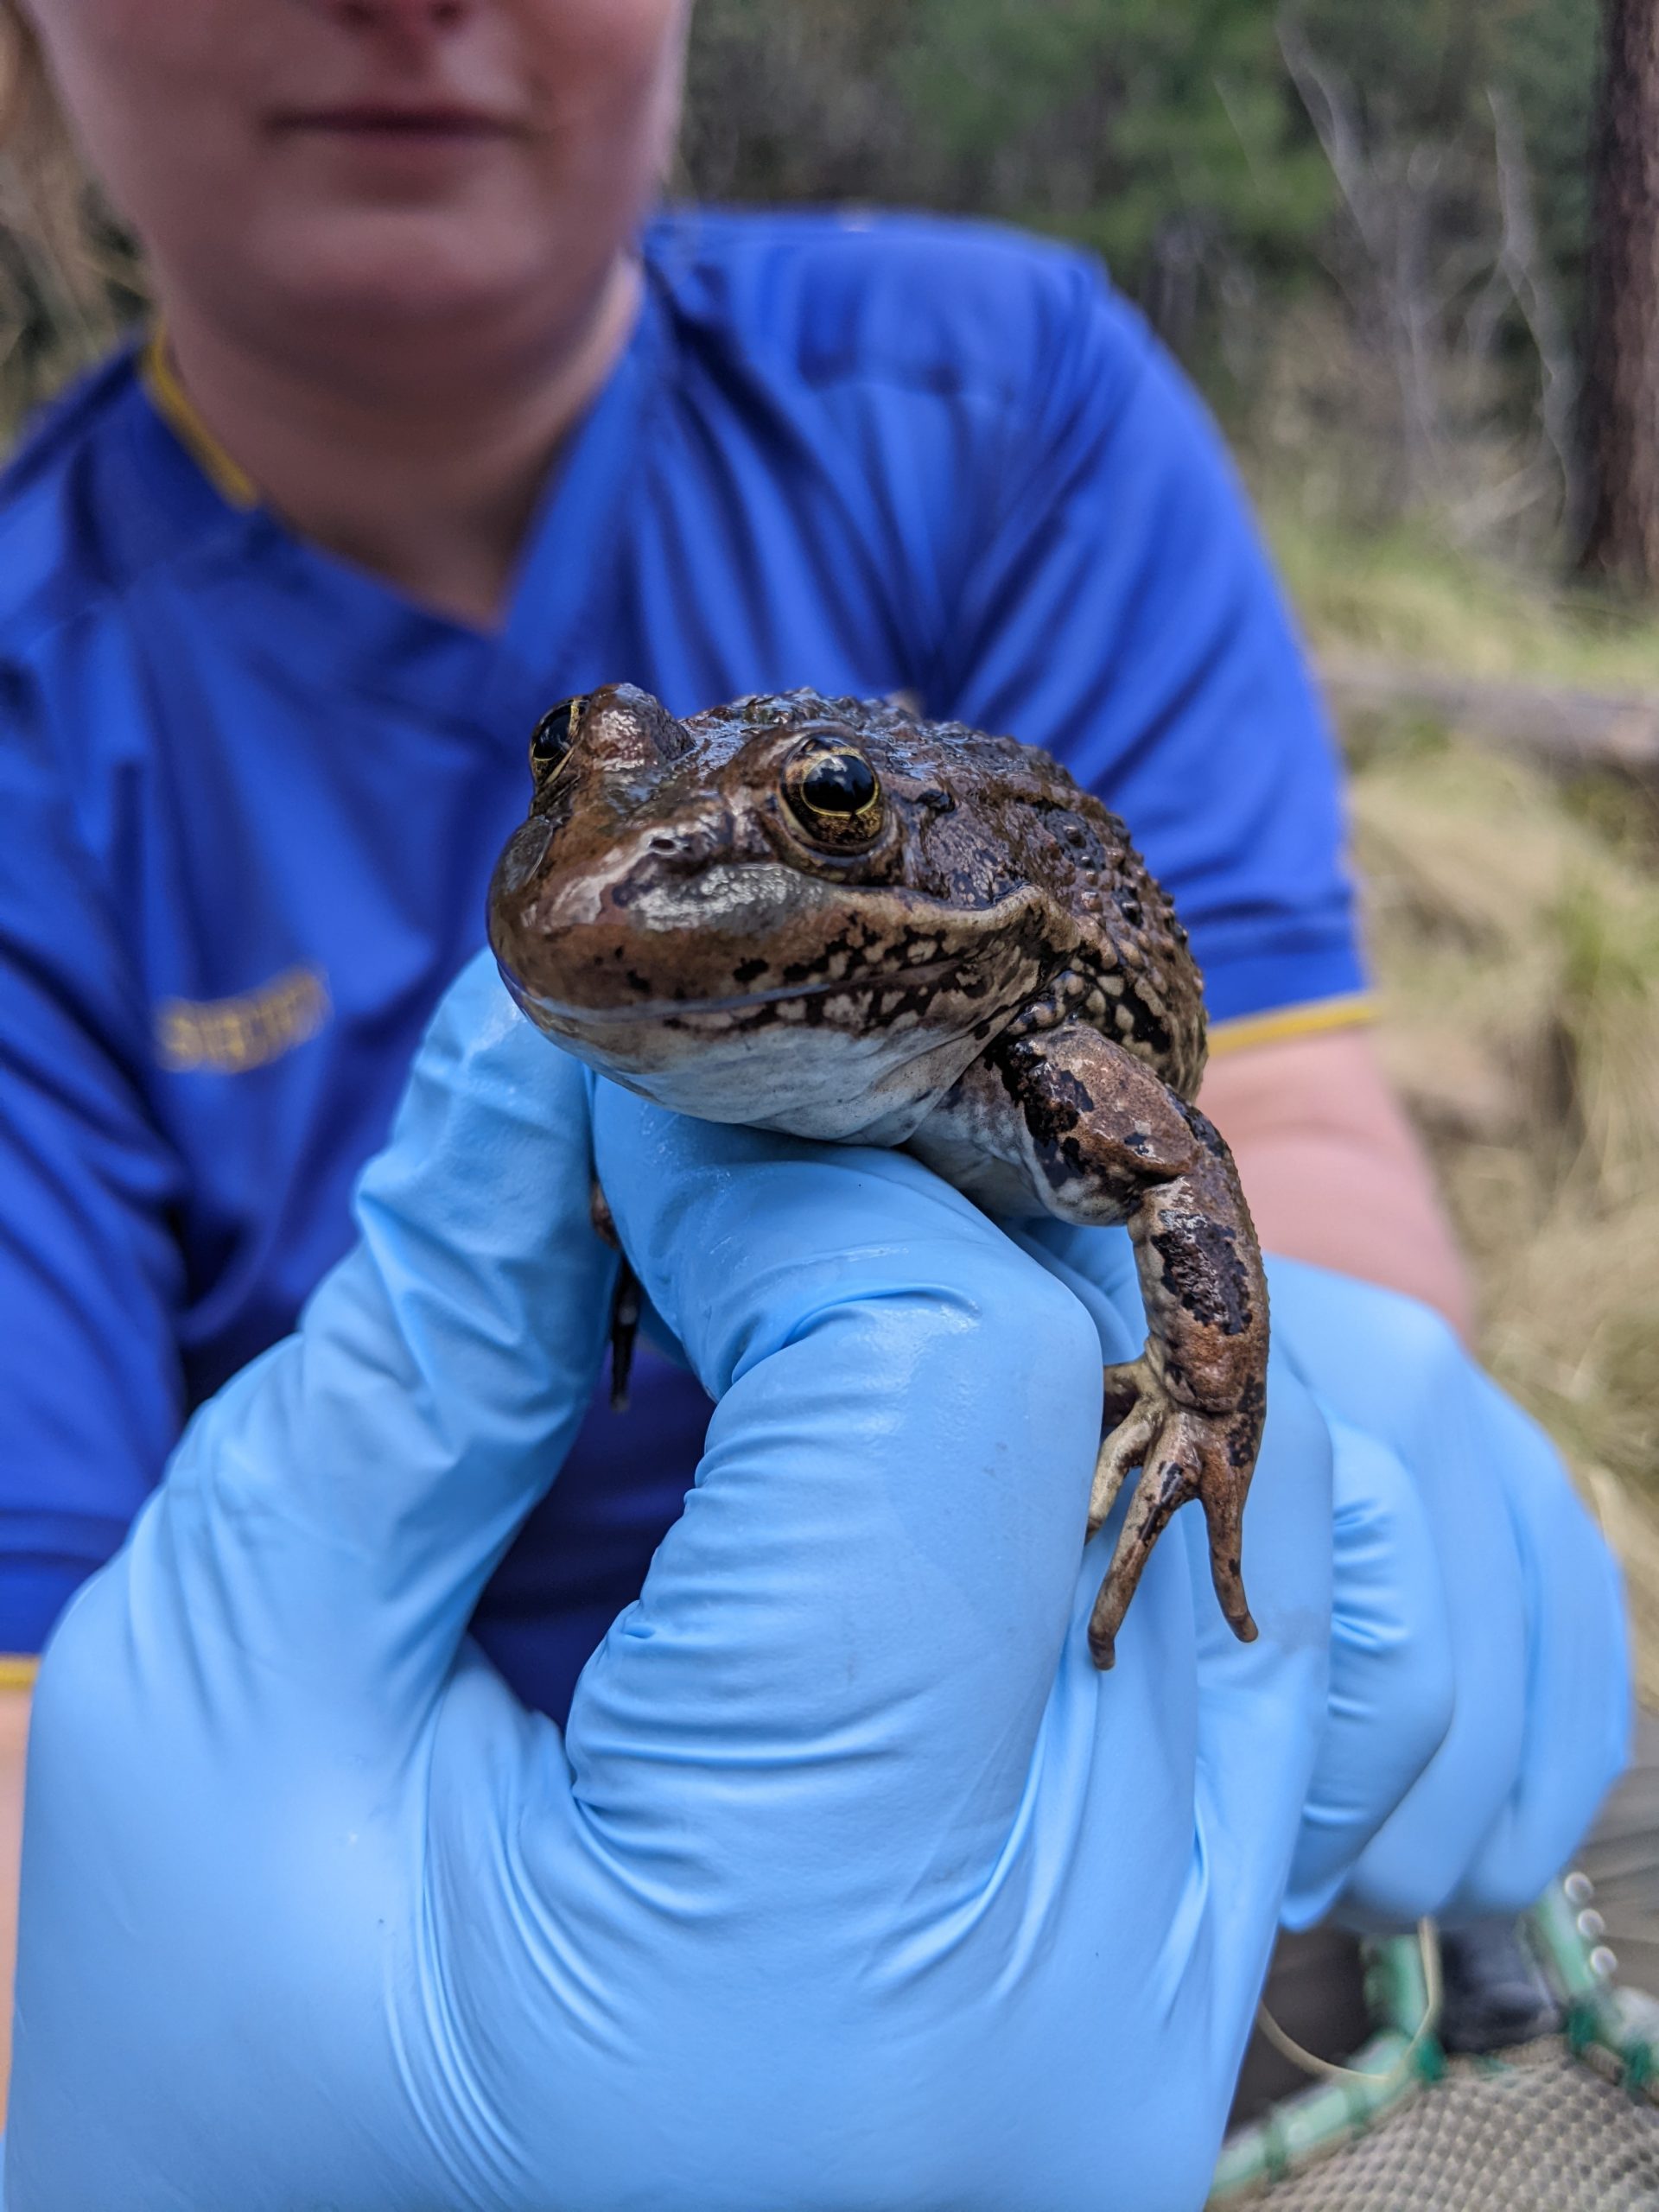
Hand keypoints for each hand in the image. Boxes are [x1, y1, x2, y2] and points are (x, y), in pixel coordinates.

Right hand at [9, 951, 1346, 2211]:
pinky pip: (1274, 1618)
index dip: (770, 1179)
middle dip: (908, 1217)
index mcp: (795, 1959)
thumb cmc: (224, 2080)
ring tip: (808, 1310)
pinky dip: (1112, 1463)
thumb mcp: (229, 1701)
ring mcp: (1175, 1999)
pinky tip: (924, 1456)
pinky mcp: (1191, 1967)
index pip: (940, 1369)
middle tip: (715, 1177)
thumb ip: (424, 1348)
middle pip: (1123, 1398)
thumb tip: (556, 1054)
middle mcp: (1072, 1999)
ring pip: (1253, 1483)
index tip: (618, 1129)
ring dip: (1030, 1325)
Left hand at [1029, 1222, 1631, 1930]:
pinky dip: (1562, 1748)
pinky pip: (1579, 1617)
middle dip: (1388, 1827)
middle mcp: (1400, 1397)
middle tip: (1328, 1902)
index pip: (1317, 1641)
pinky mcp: (1525, 1454)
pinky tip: (1514, 1843)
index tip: (1264, 1873)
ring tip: (1410, 1895)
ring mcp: (1480, 1419)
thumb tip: (1125, 1730)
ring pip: (1525, 1662)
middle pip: (1430, 1674)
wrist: (1208, 1232)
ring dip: (1482, 1818)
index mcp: (1271, 1401)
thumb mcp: (1098, 1430)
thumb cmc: (1124, 1368)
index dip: (1304, 1783)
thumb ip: (1119, 1546)